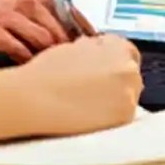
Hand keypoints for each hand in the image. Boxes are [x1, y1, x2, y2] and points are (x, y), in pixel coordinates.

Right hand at [0, 0, 82, 62]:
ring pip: (42, 39)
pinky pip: (17, 48)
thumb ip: (46, 20)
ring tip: (51, 70)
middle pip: (59, 32)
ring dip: (49, 57)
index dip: (83, 34)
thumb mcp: (24, 5)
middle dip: (67, 51)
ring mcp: (9, 17)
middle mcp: (27, 4)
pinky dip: (26, 60)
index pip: (71, 15)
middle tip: (72, 68)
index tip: (91, 51)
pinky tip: (28, 67)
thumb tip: (72, 42)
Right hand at [18, 34, 142, 135]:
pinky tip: (90, 113)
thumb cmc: (46, 72)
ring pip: (128, 95)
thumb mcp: (74, 47)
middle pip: (130, 74)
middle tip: (94, 89)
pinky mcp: (124, 117)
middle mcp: (129, 68)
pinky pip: (123, 114)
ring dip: (115, 97)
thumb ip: (95, 48)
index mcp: (117, 48)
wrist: (33, 98)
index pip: (128, 52)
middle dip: (116, 79)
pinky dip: (110, 114)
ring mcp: (129, 93)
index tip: (106, 69)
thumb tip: (100, 50)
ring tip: (88, 102)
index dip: (115, 60)